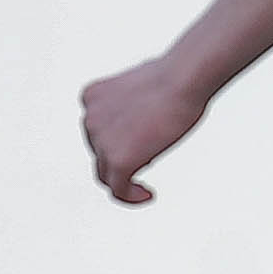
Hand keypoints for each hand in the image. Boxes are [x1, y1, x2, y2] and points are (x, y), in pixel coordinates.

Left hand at [80, 55, 209, 205]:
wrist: (182, 79)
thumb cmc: (175, 77)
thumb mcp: (144, 84)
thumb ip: (135, 102)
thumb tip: (146, 115)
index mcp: (92, 98)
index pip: (97, 131)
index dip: (117, 141)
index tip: (138, 146)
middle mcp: (90, 119)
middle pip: (100, 153)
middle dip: (121, 158)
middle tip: (147, 161)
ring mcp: (101, 141)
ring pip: (106, 173)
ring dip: (125, 179)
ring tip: (145, 185)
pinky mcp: (118, 160)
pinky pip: (118, 189)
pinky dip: (130, 196)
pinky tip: (147, 195)